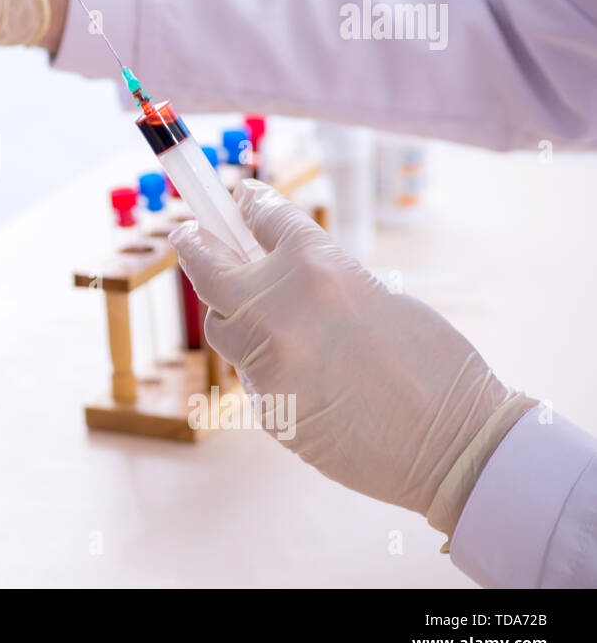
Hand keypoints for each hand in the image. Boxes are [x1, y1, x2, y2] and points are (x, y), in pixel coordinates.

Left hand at [167, 179, 532, 530]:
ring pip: (221, 327)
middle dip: (195, 245)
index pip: (266, 219)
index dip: (251, 204)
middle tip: (188, 233)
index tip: (241, 196)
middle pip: (208, 267)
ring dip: (233, 317)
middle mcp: (277, 307)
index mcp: (317, 267)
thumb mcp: (381, 297)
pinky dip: (265, 367)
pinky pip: (249, 374)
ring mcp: (264, 359)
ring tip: (258, 318)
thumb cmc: (437, 367)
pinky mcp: (264, 405)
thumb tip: (283, 277)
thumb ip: (324, 282)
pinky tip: (304, 376)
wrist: (454, 446)